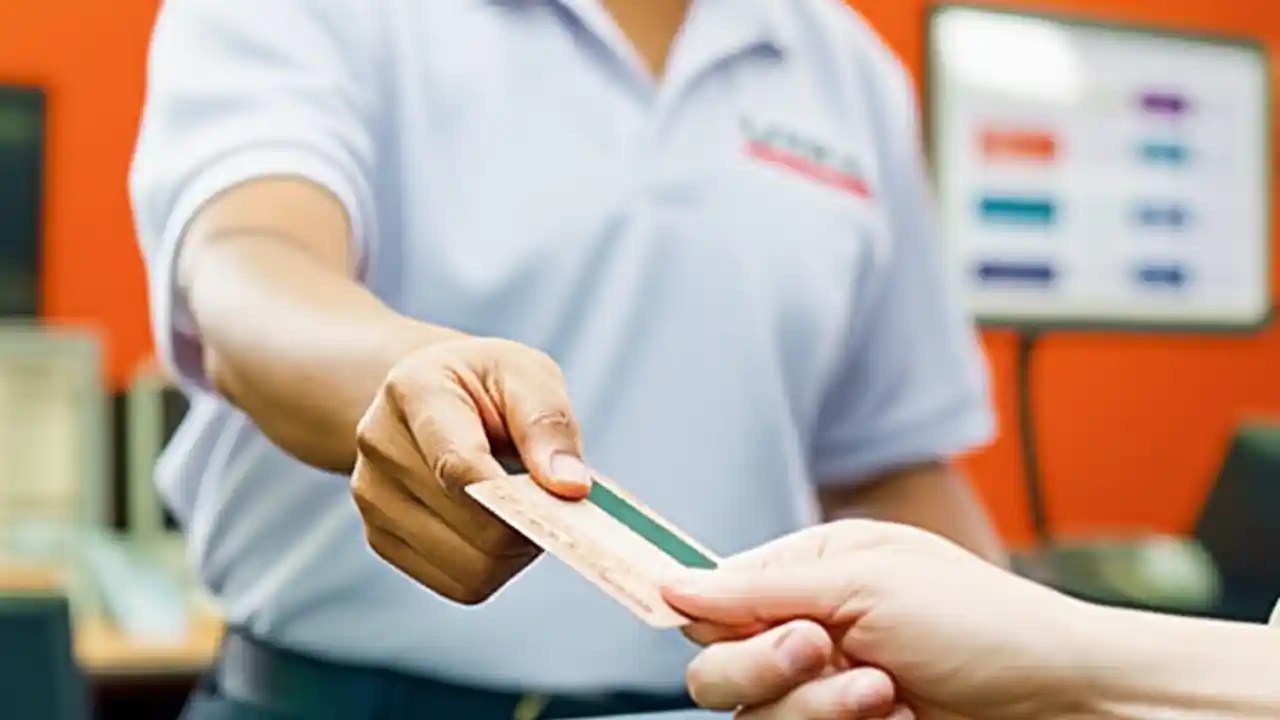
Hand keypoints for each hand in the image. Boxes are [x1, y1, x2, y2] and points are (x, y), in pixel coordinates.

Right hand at [350, 337, 590, 603]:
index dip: (517, 495)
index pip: (458, 464)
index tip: (568, 495)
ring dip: (515, 550)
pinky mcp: (381, 538)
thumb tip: (570, 488)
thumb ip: (548, 423)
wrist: (431, 397)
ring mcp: (373, 497)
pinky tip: (497, 528)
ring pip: (471, 567)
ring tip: (523, 508)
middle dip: (529, 521)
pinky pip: (460, 585)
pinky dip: (495, 568)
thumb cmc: (487, 385)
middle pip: (474, 525)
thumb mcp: (526, 375)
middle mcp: (380, 444)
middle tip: (552, 497)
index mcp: (414, 389)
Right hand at [664, 520, 1093, 719]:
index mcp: (806, 574)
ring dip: (817, 708)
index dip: (710, 617)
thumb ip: (761, 590)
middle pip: (716, 669)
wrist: (1060, 696)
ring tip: (885, 691)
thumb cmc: (980, 619)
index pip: (713, 599)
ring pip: (756, 718)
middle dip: (763, 666)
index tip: (738, 624)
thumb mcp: (867, 582)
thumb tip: (670, 586)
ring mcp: (825, 693)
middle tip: (821, 649)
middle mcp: (806, 632)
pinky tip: (898, 716)